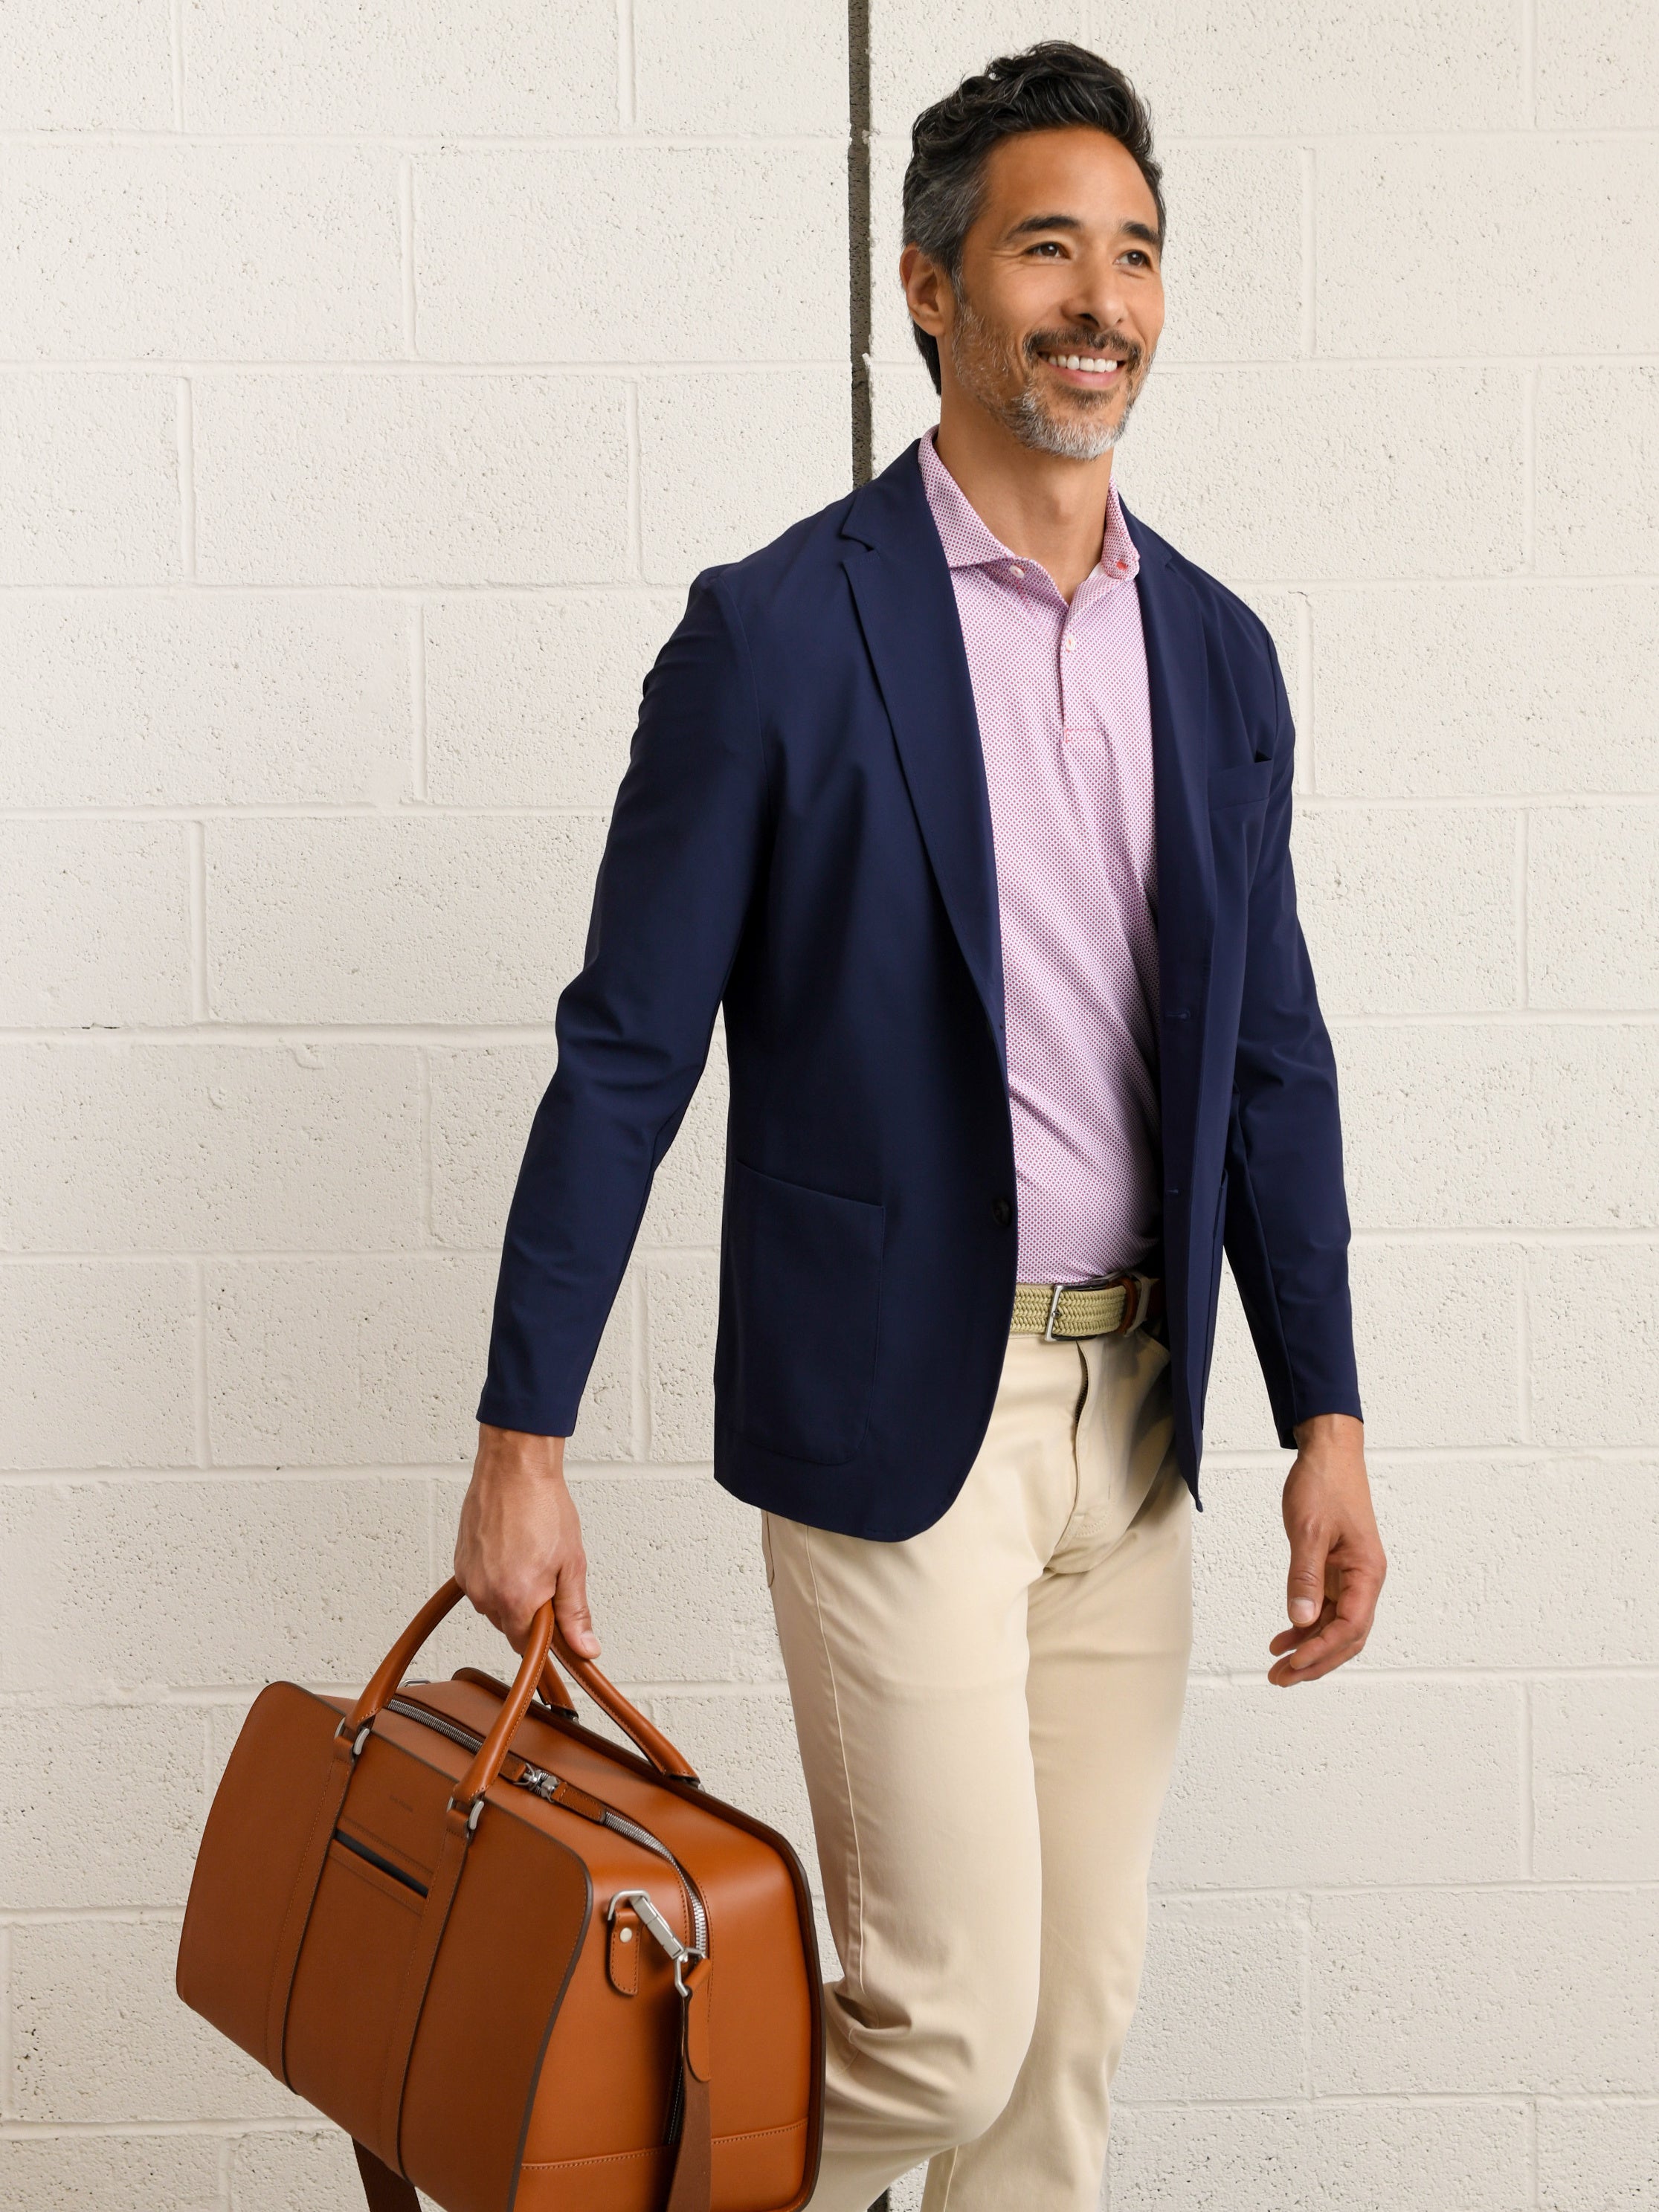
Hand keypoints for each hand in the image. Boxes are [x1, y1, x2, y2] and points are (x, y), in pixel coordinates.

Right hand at [453, 1425, 600, 1659]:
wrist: (514, 1469)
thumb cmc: (543, 1507)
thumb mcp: (572, 1564)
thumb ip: (575, 1612)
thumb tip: (584, 1649)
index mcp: (516, 1599)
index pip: (527, 1646)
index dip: (546, 1639)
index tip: (557, 1627)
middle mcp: (486, 1595)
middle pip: (511, 1625)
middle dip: (531, 1611)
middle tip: (549, 1576)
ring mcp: (470, 1580)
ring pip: (495, 1606)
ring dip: (512, 1594)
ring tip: (530, 1558)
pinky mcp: (461, 1565)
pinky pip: (481, 1586)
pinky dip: (497, 1578)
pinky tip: (512, 1553)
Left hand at [1267, 1413, 1384, 1686]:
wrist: (1329, 1452)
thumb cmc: (1324, 1483)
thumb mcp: (1309, 1530)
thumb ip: (1304, 1576)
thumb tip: (1301, 1621)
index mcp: (1367, 1571)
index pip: (1351, 1627)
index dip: (1322, 1651)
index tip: (1293, 1664)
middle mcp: (1364, 1579)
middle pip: (1346, 1637)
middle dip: (1316, 1661)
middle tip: (1280, 1678)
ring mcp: (1350, 1576)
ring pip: (1335, 1627)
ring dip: (1309, 1649)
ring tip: (1277, 1667)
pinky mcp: (1335, 1569)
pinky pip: (1325, 1608)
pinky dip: (1306, 1626)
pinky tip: (1283, 1637)